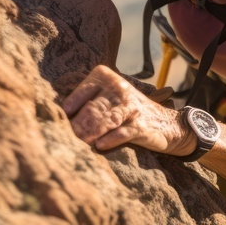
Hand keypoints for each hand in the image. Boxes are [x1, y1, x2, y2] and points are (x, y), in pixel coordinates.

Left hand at [61, 65, 194, 154]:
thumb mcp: (108, 100)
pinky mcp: (141, 125)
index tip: (58, 119)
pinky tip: (99, 146)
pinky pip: (122, 132)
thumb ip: (86, 104)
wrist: (166, 124)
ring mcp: (131, 107)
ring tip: (77, 144)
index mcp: (108, 78)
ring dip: (89, 134)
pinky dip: (110, 140)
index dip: (70, 107)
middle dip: (77, 125)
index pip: (83, 91)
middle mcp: (120, 88)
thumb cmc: (127, 113)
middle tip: (64, 138)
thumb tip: (58, 119)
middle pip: (92, 108)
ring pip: (105, 120)